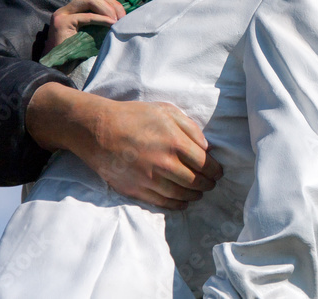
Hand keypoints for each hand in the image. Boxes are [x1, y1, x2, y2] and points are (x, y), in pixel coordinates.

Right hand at [28, 85, 223, 210]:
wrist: (98, 130)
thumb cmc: (134, 116)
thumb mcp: (166, 111)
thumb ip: (190, 128)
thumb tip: (206, 147)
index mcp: (175, 142)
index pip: (204, 163)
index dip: (214, 170)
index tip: (218, 173)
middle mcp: (165, 163)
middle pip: (195, 181)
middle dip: (207, 184)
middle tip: (211, 184)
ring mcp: (150, 179)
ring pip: (180, 194)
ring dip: (194, 196)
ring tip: (199, 193)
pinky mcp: (136, 189)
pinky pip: (162, 202)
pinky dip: (176, 205)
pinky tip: (183, 203)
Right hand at [45, 0, 125, 51]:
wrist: (58, 67)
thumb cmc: (77, 52)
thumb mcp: (91, 32)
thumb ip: (100, 21)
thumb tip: (122, 16)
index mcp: (72, 9)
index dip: (110, 2)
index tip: (123, 14)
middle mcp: (65, 9)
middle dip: (111, 4)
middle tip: (122, 17)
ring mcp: (62, 14)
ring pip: (88, 0)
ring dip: (107, 9)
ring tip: (117, 20)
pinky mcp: (62, 23)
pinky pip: (86, 17)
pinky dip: (101, 19)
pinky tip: (111, 24)